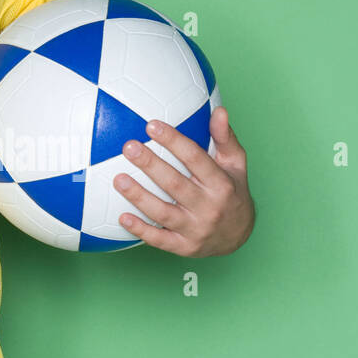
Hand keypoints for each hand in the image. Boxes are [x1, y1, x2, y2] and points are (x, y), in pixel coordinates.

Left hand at [113, 106, 254, 256]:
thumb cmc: (231, 192)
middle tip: (128, 147)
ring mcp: (197, 230)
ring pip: (164, 213)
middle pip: (176, 184)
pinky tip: (122, 218)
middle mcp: (210, 207)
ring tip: (118, 179)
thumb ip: (225, 138)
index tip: (151, 125)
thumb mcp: (235, 165)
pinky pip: (160, 240)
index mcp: (221, 184)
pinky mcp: (185, 247)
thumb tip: (218, 111)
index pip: (196, 159)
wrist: (239, 236)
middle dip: (151, 165)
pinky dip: (141, 230)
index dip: (174, 141)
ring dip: (139, 197)